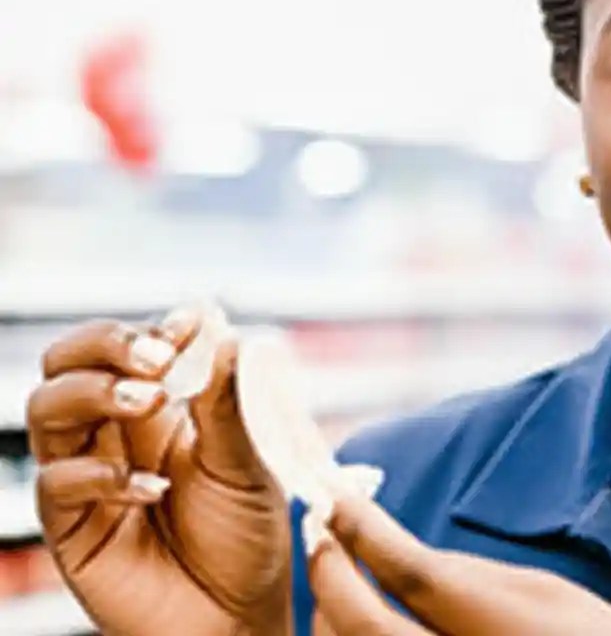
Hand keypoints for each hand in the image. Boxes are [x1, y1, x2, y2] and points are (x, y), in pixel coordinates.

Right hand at [28, 312, 291, 635]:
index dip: (152, 327)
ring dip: (95, 394)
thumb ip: (227, 406)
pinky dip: (100, 475)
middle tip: (155, 359)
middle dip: (105, 346)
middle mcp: (114, 436)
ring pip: (47, 410)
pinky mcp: (71, 528)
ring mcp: (88, 478)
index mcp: (160, 413)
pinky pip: (56, 484)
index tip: (191, 320)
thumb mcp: (247, 467)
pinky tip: (151, 488)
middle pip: (68, 364)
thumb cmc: (246, 540)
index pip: (128, 348)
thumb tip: (224, 334)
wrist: (239, 618)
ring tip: (150, 404)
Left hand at [307, 495, 610, 635]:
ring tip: (337, 574)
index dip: (363, 529)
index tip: (338, 497)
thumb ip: (467, 574)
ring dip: (332, 611)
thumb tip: (394, 552)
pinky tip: (353, 616)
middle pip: (361, 622)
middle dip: (331, 571)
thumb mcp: (544, 592)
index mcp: (495, 627)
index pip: (411, 572)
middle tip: (325, 534)